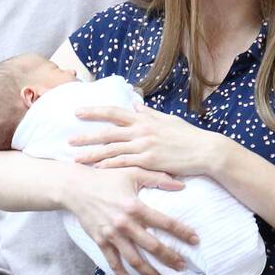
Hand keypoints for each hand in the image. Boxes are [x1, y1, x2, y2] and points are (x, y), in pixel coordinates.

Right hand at [63, 164, 196, 274]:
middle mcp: (124, 224)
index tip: (195, 240)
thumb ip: (158, 178)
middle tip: (183, 266)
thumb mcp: (132, 172)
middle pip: (152, 246)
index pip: (164, 222)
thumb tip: (182, 185)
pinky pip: (113, 262)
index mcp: (135, 206)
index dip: (181, 232)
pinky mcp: (100, 241)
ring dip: (149, 272)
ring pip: (134, 259)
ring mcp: (111, 235)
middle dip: (169, 258)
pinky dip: (123, 274)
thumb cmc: (107, 178)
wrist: (75, 188)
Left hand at [71, 103, 217, 178]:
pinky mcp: (149, 161)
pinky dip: (109, 166)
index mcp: (145, 119)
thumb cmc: (189, 136)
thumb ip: (149, 113)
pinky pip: (124, 163)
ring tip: (76, 159)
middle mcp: (142, 130)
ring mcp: (145, 146)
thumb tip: (135, 105)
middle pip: (107, 132)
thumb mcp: (169, 120)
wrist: (206, 150)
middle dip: (86, 136)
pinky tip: (97, 170)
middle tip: (68, 141)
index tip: (78, 112)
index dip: (94, 112)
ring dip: (92, 154)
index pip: (114, 112)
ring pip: (112, 149)